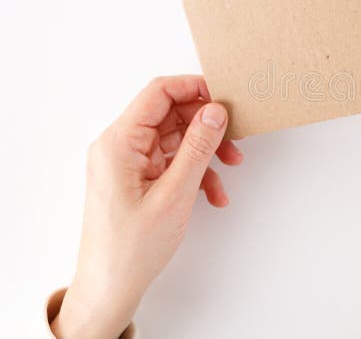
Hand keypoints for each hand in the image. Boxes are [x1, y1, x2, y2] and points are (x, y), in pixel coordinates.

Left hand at [50, 76, 242, 338]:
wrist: (110, 287)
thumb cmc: (131, 247)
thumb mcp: (175, 194)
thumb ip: (197, 148)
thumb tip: (215, 111)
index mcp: (119, 142)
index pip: (158, 93)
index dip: (194, 88)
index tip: (225, 98)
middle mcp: (119, 146)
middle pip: (170, 115)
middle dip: (206, 126)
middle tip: (235, 139)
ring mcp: (127, 163)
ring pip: (176, 139)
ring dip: (206, 152)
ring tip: (229, 169)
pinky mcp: (136, 178)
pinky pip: (171, 162)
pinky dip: (196, 172)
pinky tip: (213, 194)